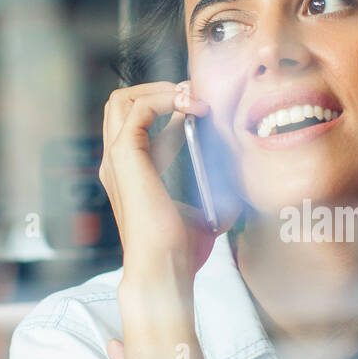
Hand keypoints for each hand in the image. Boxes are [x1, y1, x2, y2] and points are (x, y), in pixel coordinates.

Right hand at [99, 79, 216, 281]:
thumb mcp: (204, 208)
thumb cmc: (181, 250)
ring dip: (160, 90)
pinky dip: (164, 99)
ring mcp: (116, 159)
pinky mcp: (124, 157)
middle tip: (194, 93)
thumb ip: (215, 186)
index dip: (168, 106)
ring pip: (121, 100)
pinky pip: (137, 109)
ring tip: (192, 96)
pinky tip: (190, 108)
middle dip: (159, 89)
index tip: (200, 105)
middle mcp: (117, 162)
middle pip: (121, 103)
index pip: (139, 123)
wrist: (165, 269)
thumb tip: (241, 169)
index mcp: (130, 173)